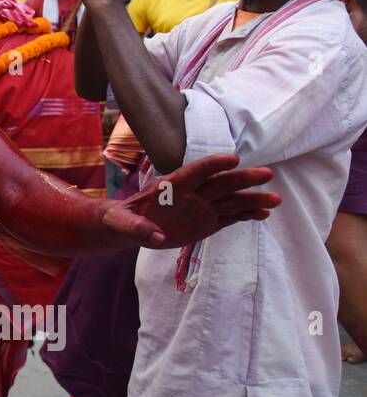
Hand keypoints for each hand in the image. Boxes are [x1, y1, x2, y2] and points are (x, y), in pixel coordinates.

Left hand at [104, 154, 279, 248]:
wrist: (130, 226)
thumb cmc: (122, 219)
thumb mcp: (121, 223)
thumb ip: (136, 228)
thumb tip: (154, 237)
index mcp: (171, 186)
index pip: (194, 171)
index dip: (213, 165)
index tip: (233, 159)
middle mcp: (192, 193)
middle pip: (220, 183)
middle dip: (243, 179)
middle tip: (267, 174)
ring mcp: (202, 206)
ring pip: (231, 200)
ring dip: (252, 199)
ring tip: (275, 200)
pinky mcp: (208, 221)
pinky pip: (230, 217)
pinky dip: (247, 215)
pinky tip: (264, 214)